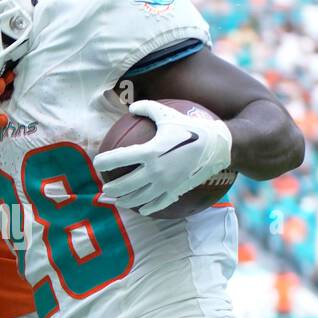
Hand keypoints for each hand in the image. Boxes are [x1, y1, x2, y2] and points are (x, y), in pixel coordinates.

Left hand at [94, 100, 232, 216]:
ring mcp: (166, 184)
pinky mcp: (177, 191)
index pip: (118, 158)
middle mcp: (155, 171)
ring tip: (117, 201)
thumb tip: (131, 107)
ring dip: (125, 201)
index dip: (103, 161)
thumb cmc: (192, 127)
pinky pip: (158, 204)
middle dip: (111, 189)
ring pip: (139, 198)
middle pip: (125, 185)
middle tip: (105, 188)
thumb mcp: (167, 114)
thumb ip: (147, 108)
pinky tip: (142, 210)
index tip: (98, 163)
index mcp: (150, 151)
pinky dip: (148, 208)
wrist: (219, 146)